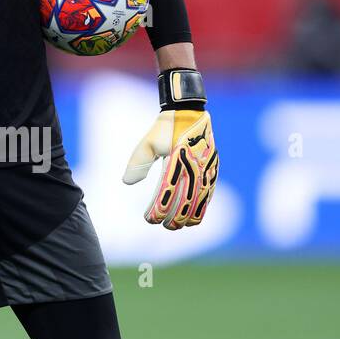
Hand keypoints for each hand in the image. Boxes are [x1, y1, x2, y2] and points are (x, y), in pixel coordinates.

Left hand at [123, 106, 218, 229]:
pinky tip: (194, 215)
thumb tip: (126, 182)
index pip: (166, 193)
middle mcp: (193, 166)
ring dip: (190, 216)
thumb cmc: (165, 128)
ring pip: (200, 200)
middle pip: (185, 201)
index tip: (149, 218)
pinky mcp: (212, 168)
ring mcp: (205, 168)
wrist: (190, 112)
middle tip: (163, 226)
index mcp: (176, 160)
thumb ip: (138, 162)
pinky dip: (202, 206)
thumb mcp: (148, 142)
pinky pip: (209, 192)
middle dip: (175, 219)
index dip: (159, 210)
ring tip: (179, 226)